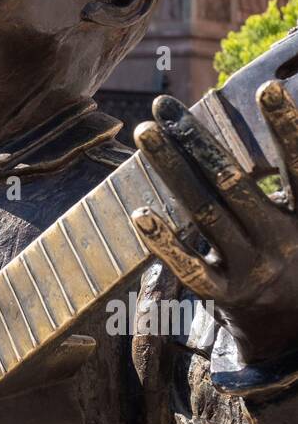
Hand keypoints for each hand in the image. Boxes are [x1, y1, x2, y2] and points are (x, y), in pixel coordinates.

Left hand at [132, 83, 297, 364]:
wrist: (294, 335)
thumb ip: (292, 183)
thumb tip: (278, 109)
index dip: (287, 129)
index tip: (269, 89)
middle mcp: (280, 243)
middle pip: (233, 184)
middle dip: (197, 140)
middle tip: (164, 106)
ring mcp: (249, 270)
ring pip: (204, 213)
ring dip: (171, 169)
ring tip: (145, 134)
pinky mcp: (222, 294)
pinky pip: (189, 267)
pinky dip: (165, 241)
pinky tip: (140, 213)